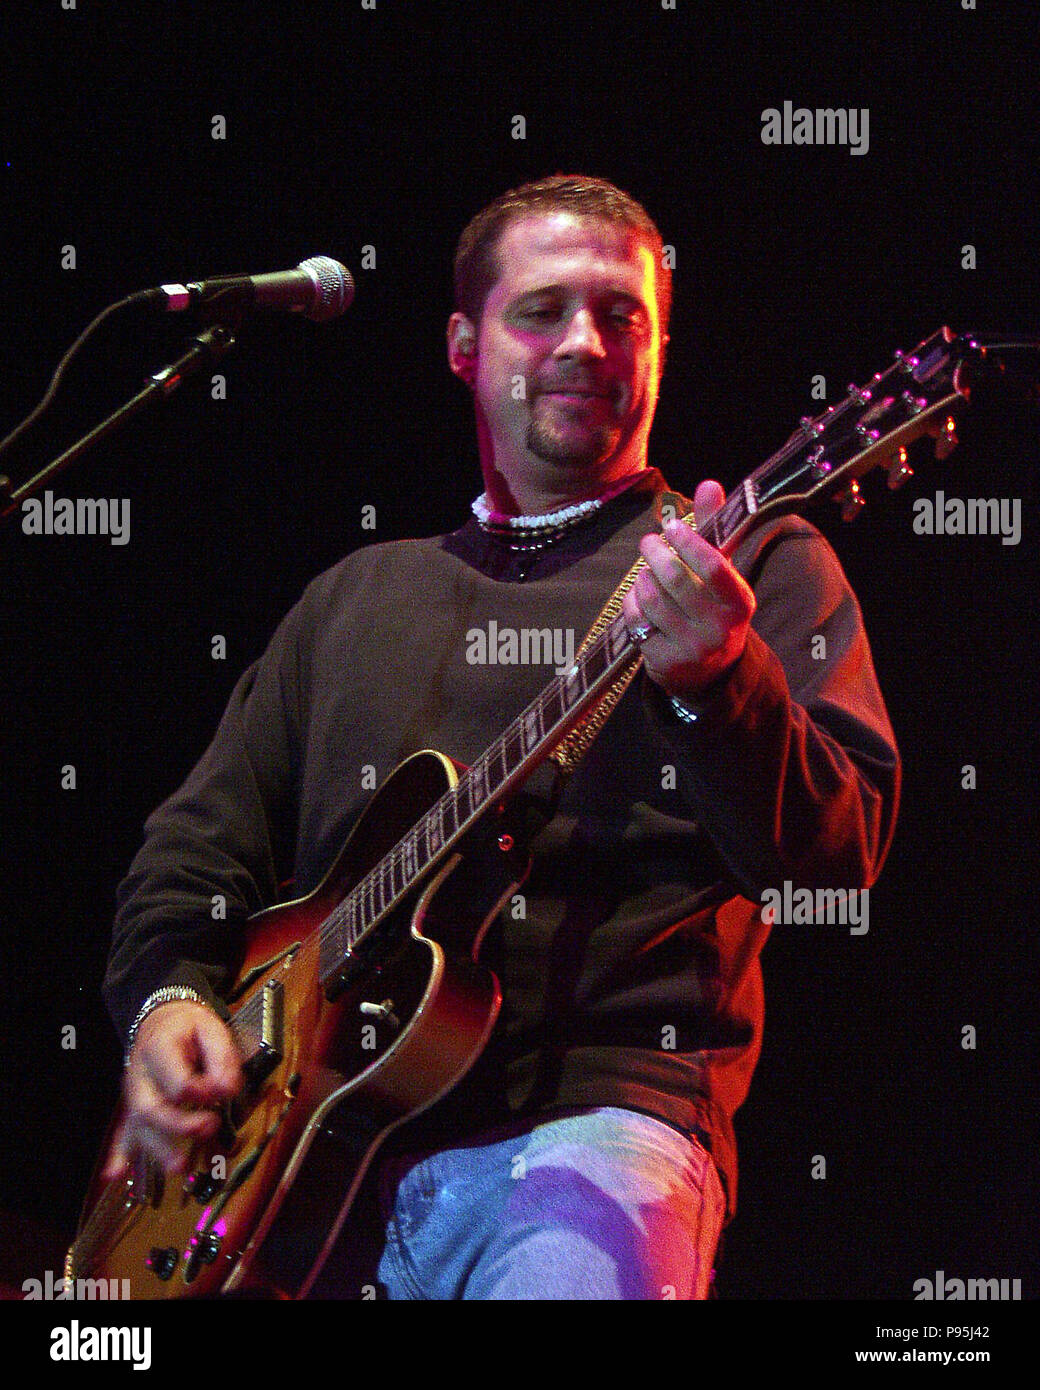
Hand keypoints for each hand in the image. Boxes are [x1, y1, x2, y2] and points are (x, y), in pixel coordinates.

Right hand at [102, 1001, 241, 1179]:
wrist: (162, 1020)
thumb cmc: (188, 1027)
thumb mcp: (211, 1028)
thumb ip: (222, 1057)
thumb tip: (228, 1089)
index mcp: (159, 1049)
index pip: (176, 1078)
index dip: (200, 1090)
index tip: (224, 1091)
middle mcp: (140, 1075)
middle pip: (150, 1107)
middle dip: (179, 1125)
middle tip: (209, 1127)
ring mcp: (135, 1094)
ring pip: (140, 1126)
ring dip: (158, 1149)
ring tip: (181, 1165)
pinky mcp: (135, 1108)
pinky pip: (123, 1132)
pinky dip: (119, 1154)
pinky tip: (114, 1173)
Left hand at [622, 479, 755, 699]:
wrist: (711, 670)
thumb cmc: (714, 605)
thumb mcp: (721, 572)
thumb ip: (714, 528)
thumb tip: (709, 483)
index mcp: (740, 602)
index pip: (713, 566)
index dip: (689, 542)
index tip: (671, 526)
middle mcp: (720, 629)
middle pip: (674, 579)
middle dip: (655, 554)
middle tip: (648, 542)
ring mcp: (692, 649)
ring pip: (651, 599)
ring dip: (642, 579)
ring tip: (646, 574)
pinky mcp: (666, 663)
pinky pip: (636, 622)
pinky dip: (631, 603)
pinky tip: (638, 599)